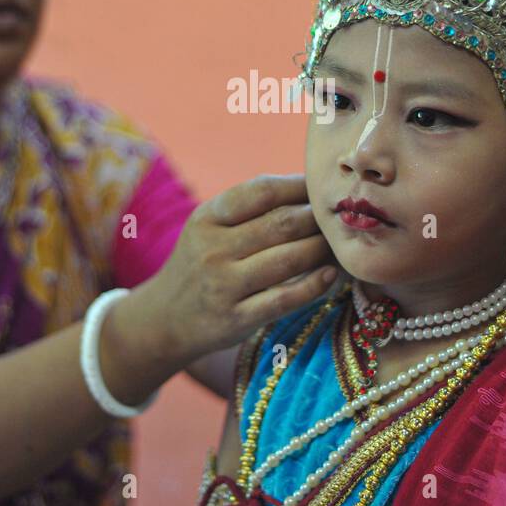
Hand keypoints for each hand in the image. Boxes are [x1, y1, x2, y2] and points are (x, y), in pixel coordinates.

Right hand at [140, 174, 337, 362]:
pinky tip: (330, 275)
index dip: (300, 186)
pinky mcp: (236, 319)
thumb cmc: (200, 263)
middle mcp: (212, 249)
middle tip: (341, 219)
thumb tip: (309, 187)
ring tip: (339, 245)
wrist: (164, 319)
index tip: (323, 189)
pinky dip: (314, 285)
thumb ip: (249, 208)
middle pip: (281, 224)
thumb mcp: (209, 227)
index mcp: (207, 218)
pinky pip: (285, 299)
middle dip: (318, 219)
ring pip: (288, 259)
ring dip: (321, 249)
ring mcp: (224, 285)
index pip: (262, 191)